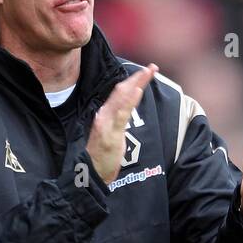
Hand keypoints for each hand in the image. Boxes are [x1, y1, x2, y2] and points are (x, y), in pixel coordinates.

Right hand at [86, 63, 158, 184]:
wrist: (90, 175)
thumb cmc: (100, 158)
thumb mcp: (109, 136)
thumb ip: (115, 123)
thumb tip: (123, 114)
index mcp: (103, 114)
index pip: (119, 93)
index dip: (131, 81)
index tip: (144, 72)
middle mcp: (103, 115)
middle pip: (121, 91)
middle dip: (137, 77)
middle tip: (152, 67)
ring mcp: (106, 123)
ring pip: (122, 97)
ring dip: (137, 83)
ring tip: (148, 72)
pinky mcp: (110, 133)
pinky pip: (122, 114)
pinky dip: (130, 100)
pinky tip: (138, 90)